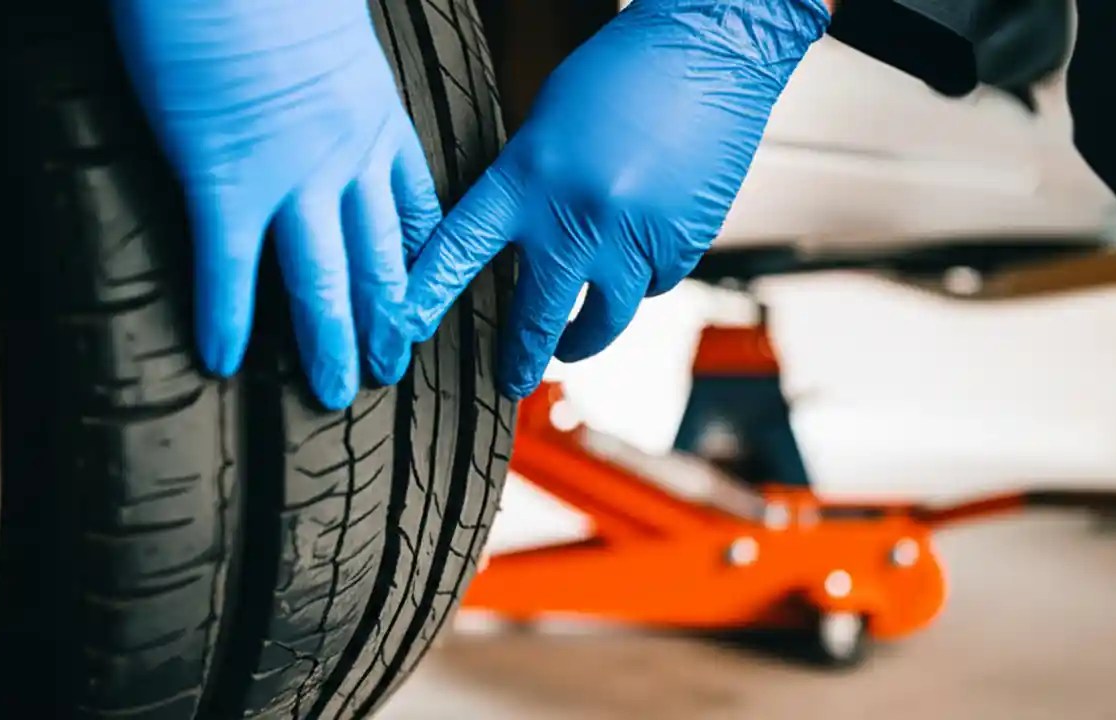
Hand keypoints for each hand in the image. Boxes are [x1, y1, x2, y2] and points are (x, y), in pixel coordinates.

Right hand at [112, 0, 439, 408]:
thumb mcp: (336, 39)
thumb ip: (341, 88)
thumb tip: (323, 103)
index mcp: (379, 123)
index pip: (416, 214)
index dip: (423, 268)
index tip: (427, 307)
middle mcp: (347, 160)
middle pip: (381, 262)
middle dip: (390, 324)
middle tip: (391, 372)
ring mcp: (290, 175)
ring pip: (323, 280)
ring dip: (328, 343)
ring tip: (334, 394)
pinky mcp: (223, 178)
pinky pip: (229, 267)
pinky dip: (226, 317)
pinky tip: (222, 360)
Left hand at [403, 0, 828, 397]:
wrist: (712, 52)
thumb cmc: (624, 71)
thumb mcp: (547, 124)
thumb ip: (527, 187)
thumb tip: (519, 242)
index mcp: (526, 179)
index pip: (457, 251)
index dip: (425, 296)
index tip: (402, 329)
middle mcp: (575, 219)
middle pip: (536, 317)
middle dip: (520, 360)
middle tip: (512, 381)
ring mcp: (632, 240)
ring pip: (603, 319)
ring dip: (581, 341)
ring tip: (570, 347)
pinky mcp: (681, 247)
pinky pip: (653, 285)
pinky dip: (642, 279)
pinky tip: (640, 249)